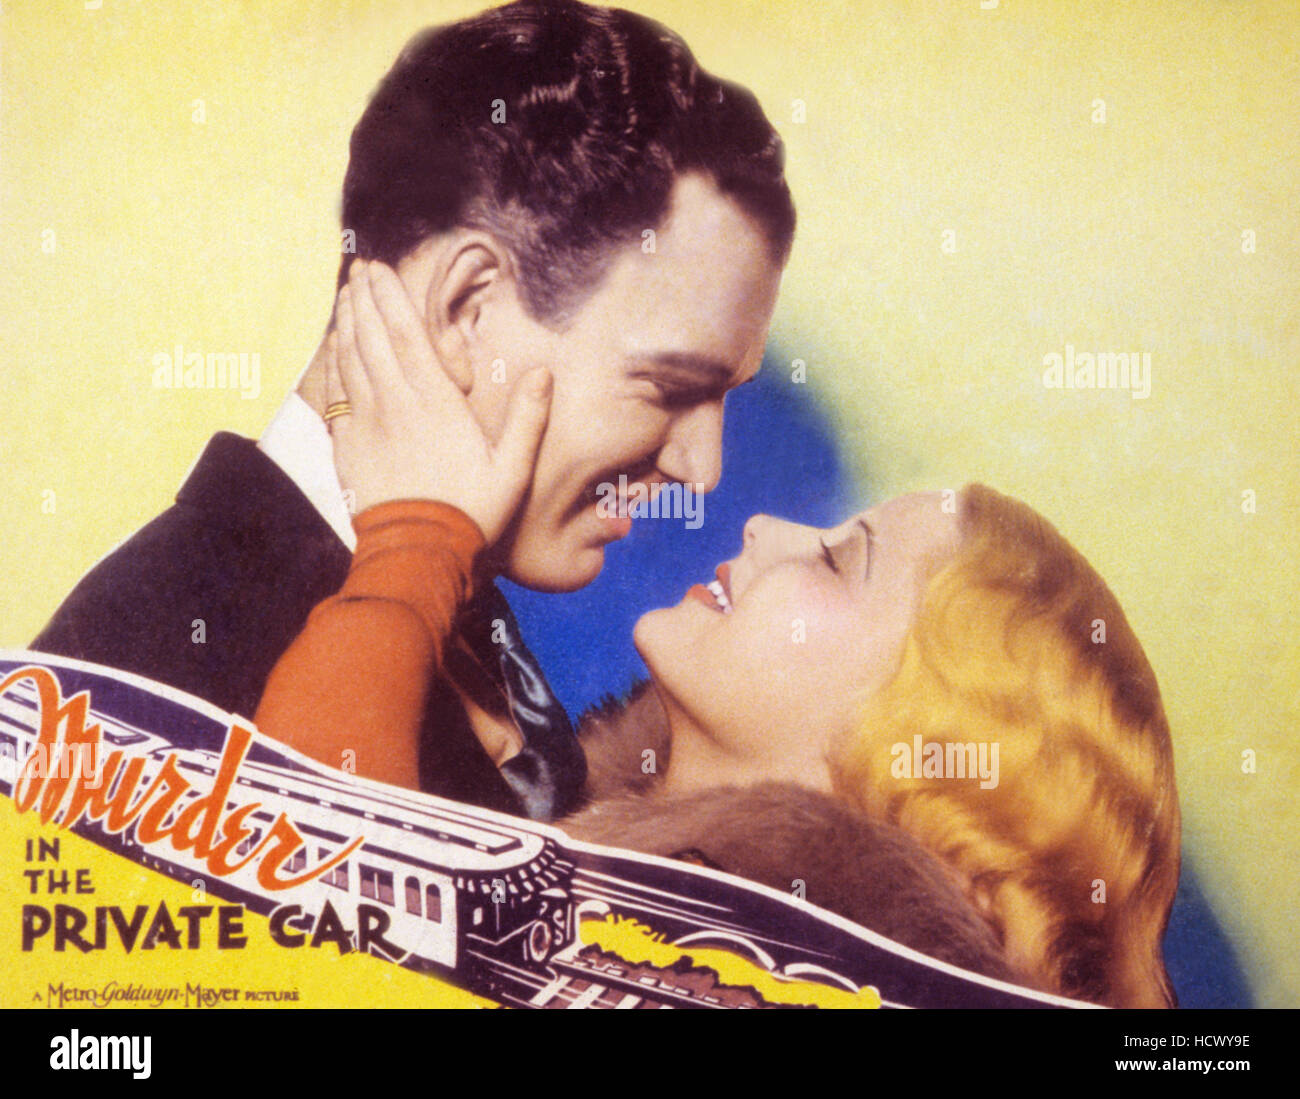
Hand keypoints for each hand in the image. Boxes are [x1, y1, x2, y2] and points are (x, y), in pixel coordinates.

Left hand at [326, 259, 551, 543]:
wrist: (420, 552)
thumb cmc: (471, 510)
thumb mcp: (513, 469)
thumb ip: (528, 418)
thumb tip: (544, 373)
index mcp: (435, 403)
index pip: (406, 336)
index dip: (391, 298)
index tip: (380, 269)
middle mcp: (395, 404)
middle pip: (372, 338)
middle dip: (364, 299)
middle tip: (359, 270)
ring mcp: (366, 424)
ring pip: (350, 360)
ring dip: (347, 324)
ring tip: (346, 295)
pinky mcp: (348, 446)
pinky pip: (336, 394)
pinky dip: (333, 364)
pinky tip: (333, 349)